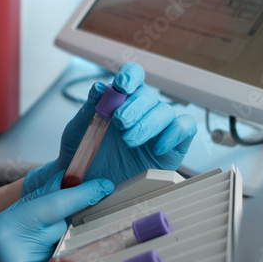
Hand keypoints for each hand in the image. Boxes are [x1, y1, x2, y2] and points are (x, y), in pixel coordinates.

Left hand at [22, 62, 197, 196]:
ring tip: (129, 140)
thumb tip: (100, 88)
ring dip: (148, 124)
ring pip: (166, 111)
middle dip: (135, 107)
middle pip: (149, 95)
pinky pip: (184, 128)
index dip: (131, 75)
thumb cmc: (83, 155)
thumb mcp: (78, 131)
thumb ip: (88, 109)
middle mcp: (141, 111)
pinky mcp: (172, 146)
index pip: (132, 77)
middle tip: (119, 122)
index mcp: (119, 100)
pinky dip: (174, 134)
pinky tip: (156, 147)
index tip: (122, 85)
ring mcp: (158, 129)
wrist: (87, 185)